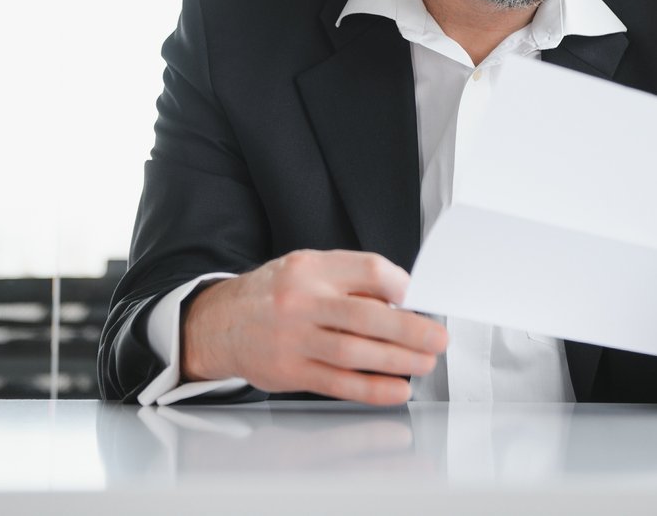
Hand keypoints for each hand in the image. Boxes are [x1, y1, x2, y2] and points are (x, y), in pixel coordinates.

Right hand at [181, 249, 447, 404]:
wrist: (219, 323)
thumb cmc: (274, 295)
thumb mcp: (305, 269)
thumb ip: (348, 279)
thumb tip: (401, 300)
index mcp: (310, 268)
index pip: (368, 270)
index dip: (402, 286)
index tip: (419, 298)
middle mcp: (301, 301)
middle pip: (366, 315)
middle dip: (410, 329)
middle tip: (438, 338)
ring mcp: (294, 338)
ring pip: (354, 352)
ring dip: (397, 361)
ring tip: (424, 363)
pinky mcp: (289, 371)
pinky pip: (338, 383)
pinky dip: (372, 389)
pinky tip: (396, 389)